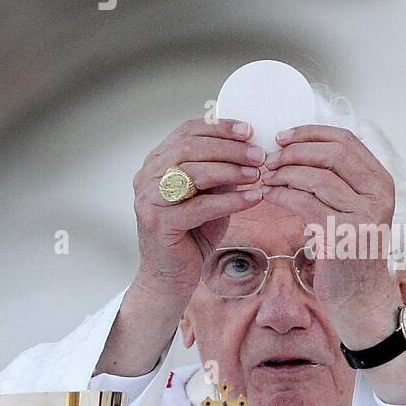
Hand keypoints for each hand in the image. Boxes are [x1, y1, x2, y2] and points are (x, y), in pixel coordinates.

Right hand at [132, 116, 264, 305]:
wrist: (170, 277)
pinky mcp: (158, 222)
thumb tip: (249, 150)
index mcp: (156, 162)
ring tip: (257, 174)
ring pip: (193, 173)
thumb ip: (220, 173)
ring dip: (231, 171)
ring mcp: (149, 199)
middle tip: (258, 155)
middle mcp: (147, 176)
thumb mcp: (208, 195)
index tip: (249, 131)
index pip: (187, 132)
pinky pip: (200, 206)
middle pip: (189, 148)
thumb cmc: (191, 233)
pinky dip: (230, 201)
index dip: (219, 129)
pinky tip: (253, 198)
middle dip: (228, 149)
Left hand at [257, 124, 399, 344]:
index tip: (281, 136)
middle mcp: (379, 194)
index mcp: (380, 180)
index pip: (345, 139)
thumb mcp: (350, 207)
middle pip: (332, 153)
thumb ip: (335, 178)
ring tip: (265, 178)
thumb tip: (294, 145)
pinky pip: (305, 202)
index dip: (310, 132)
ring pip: (316, 176)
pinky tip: (268, 195)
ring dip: (284, 173)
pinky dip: (281, 194)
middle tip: (269, 159)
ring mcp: (364, 214)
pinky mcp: (344, 235)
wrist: (359, 297)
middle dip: (294, 151)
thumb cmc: (347, 248)